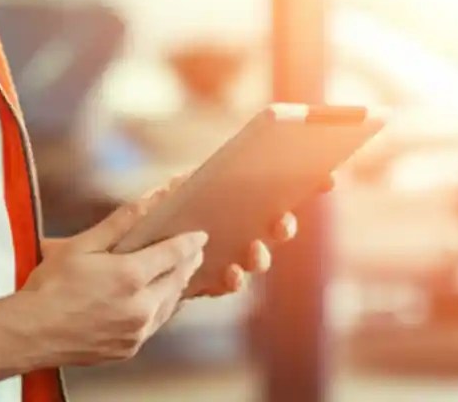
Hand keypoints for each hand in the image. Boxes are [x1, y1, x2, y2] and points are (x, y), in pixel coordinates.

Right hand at [20, 203, 207, 366]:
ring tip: (179, 273)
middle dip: (188, 263)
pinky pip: (155, 324)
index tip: (200, 235)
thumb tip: (147, 201)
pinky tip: (156, 300)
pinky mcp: (129, 348)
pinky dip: (161, 308)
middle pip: (178, 280)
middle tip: (193, 251)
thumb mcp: (81, 246)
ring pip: (170, 305)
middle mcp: (140, 307)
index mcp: (130, 276)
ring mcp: (137, 332)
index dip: (190, 242)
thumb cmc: (50, 288)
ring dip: (177, 286)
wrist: (31, 332)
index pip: (173, 253)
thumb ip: (119, 224)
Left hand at [144, 172, 335, 299]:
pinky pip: (231, 282)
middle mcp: (243, 229)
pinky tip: (230, 272)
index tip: (328, 178)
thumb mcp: (165, 197)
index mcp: (239, 200)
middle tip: (280, 220)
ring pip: (259, 258)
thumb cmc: (153, 220)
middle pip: (276, 226)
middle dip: (284, 224)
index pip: (279, 190)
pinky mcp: (215, 280)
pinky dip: (234, 279)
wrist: (130, 259)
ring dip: (261, 255)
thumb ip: (180, 187)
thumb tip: (190, 174)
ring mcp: (234, 257)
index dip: (309, 184)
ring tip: (252, 249)